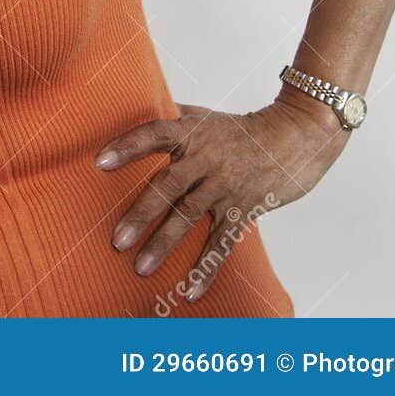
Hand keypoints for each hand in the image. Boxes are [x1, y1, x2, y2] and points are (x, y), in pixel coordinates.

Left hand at [95, 94, 348, 300]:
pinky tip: (190, 290)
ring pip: (190, 216)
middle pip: (169, 185)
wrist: (295, 136)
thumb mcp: (203, 116)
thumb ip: (169, 116)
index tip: (99, 162)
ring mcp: (226, 185)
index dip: (127, 146)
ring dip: (164, 244)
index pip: (154, 134)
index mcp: (191, 132)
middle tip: (117, 240)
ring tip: (140, 268)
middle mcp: (207, 158)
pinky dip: (207, 268)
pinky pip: (223, 242)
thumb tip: (129, 105)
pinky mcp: (245, 208)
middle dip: (141, 214)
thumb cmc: (239, 128)